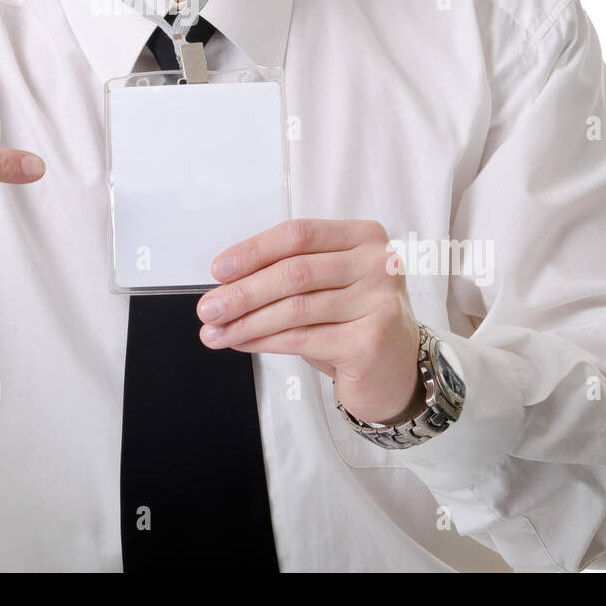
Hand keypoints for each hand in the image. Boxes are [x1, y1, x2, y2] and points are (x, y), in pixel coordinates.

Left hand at [196, 218, 424, 425]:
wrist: (397, 371)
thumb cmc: (353, 321)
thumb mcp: (325, 285)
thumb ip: (288, 273)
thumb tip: (225, 284)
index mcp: (363, 237)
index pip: (298, 234)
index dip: (253, 250)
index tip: (218, 270)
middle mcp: (378, 264)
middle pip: (294, 272)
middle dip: (242, 292)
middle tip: (208, 309)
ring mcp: (378, 302)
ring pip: (294, 308)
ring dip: (246, 321)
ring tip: (215, 332)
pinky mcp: (371, 341)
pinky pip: (302, 338)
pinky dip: (264, 341)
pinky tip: (242, 342)